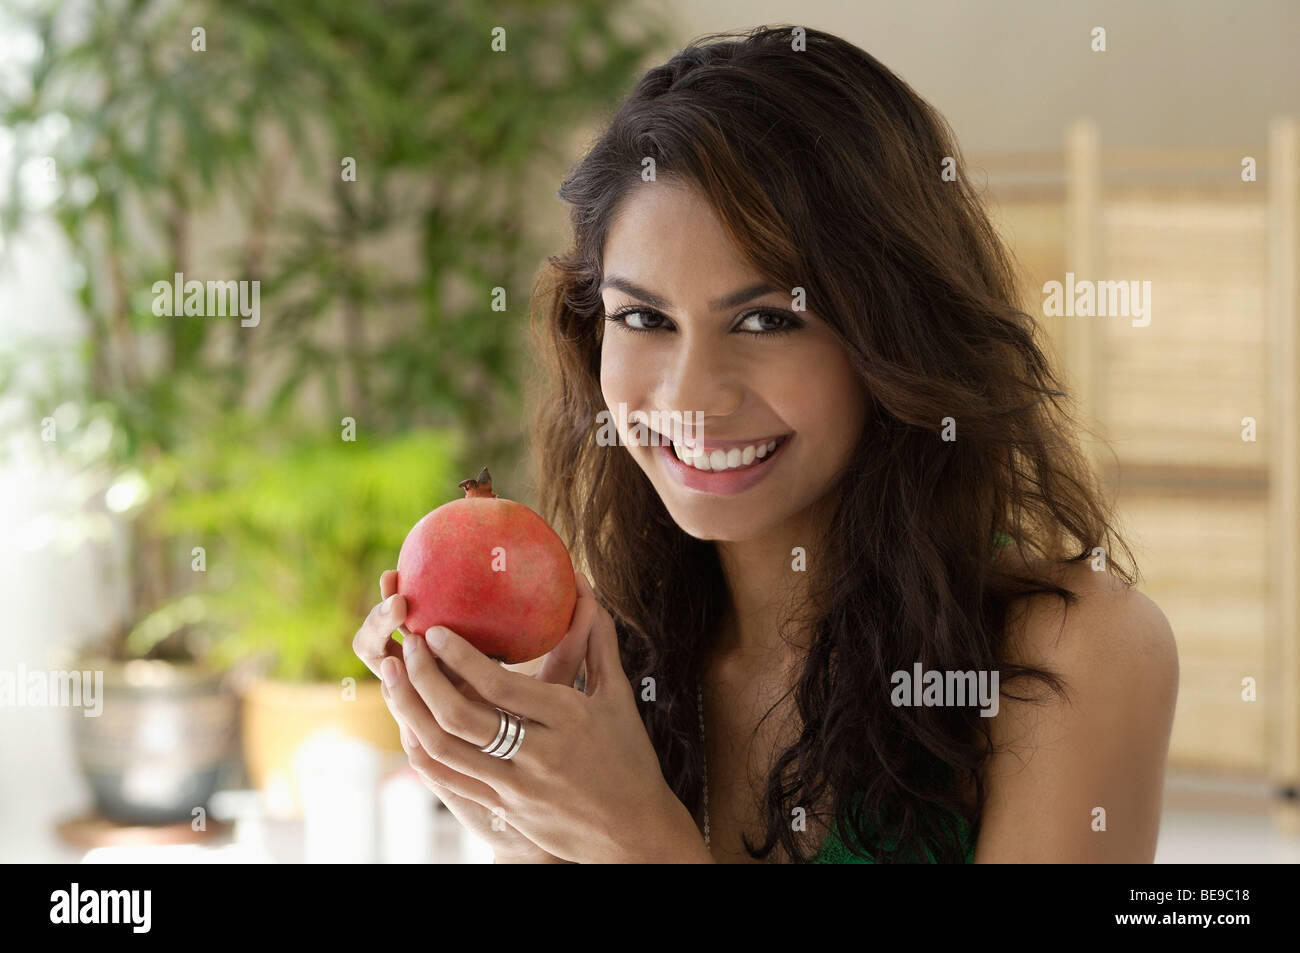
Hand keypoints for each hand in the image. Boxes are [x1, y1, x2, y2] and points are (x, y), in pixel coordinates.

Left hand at [385, 571, 703, 862]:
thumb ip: (598, 640)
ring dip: (410, 709)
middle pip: (461, 717)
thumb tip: (584, 587)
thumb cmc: (629, 757)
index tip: (436, 630)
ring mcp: (515, 788)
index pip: (500, 686)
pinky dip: (421, 748)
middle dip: (425, 676)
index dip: (460, 656)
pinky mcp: (502, 810)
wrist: (632, 832)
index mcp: (567, 719)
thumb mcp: (619, 696)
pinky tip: (410, 722)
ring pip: (444, 750)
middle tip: (409, 645)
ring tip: (394, 677)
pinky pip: (447, 779)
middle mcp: (537, 755)